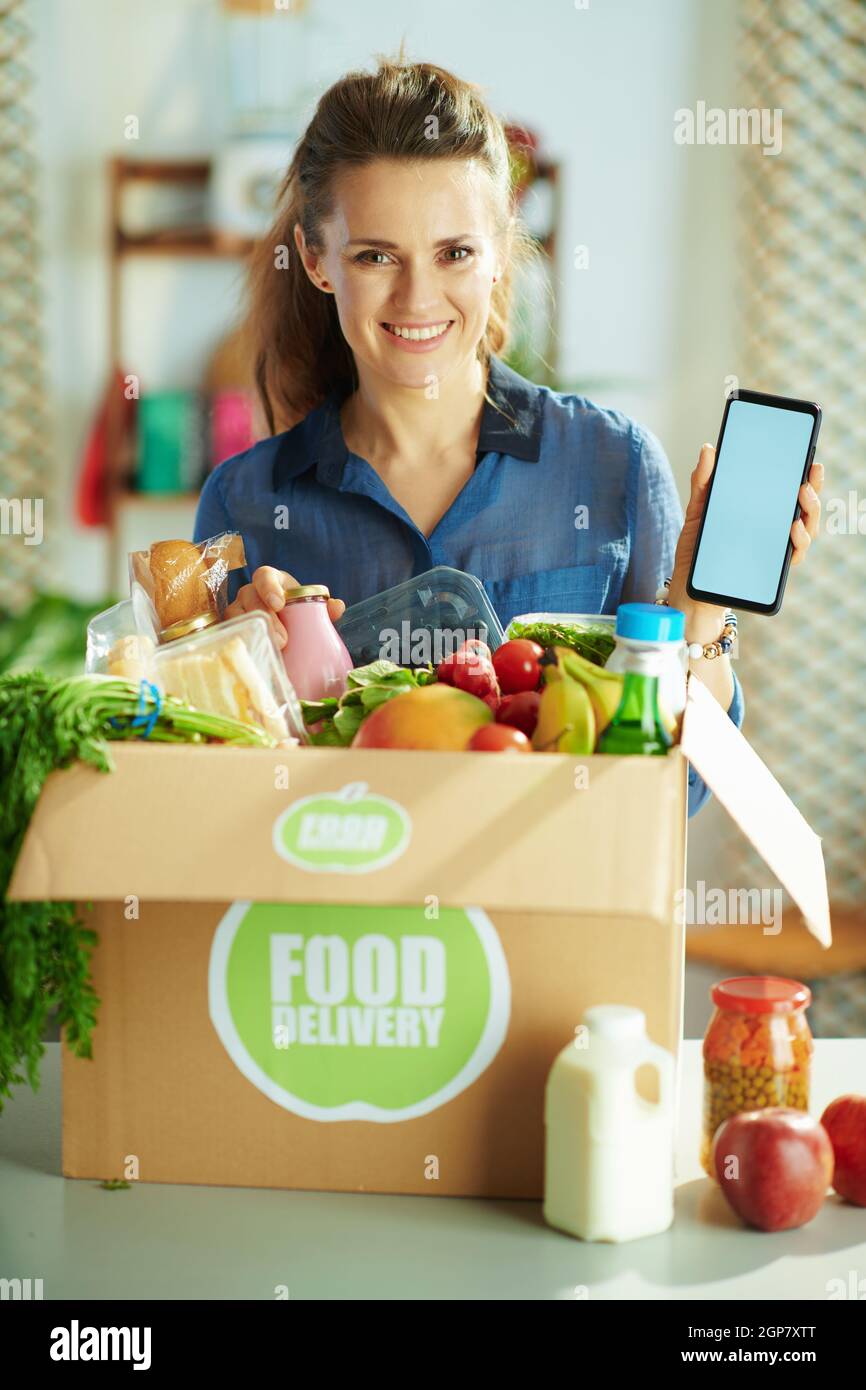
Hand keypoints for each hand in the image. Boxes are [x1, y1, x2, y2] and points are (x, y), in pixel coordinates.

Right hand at [225, 566, 345, 649]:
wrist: (284, 635)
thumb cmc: (296, 616)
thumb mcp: (310, 610)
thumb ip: (324, 608)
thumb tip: (337, 607)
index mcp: (270, 581)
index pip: (263, 576)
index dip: (268, 587)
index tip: (279, 604)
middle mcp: (249, 593)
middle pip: (249, 597)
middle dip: (267, 618)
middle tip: (284, 640)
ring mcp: (237, 612)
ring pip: (235, 616)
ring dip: (254, 632)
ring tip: (275, 650)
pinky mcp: (232, 630)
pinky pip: (231, 634)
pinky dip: (242, 643)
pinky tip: (256, 656)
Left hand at [667, 443, 823, 642]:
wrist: (688, 588)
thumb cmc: (696, 549)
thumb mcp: (697, 511)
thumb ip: (703, 482)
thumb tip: (709, 449)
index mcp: (762, 512)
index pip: (791, 491)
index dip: (807, 476)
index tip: (810, 461)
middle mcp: (774, 530)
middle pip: (806, 509)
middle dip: (813, 491)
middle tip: (806, 480)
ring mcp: (774, 550)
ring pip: (807, 531)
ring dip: (810, 514)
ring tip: (801, 499)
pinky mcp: (770, 570)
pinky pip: (793, 556)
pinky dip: (798, 542)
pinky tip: (793, 530)